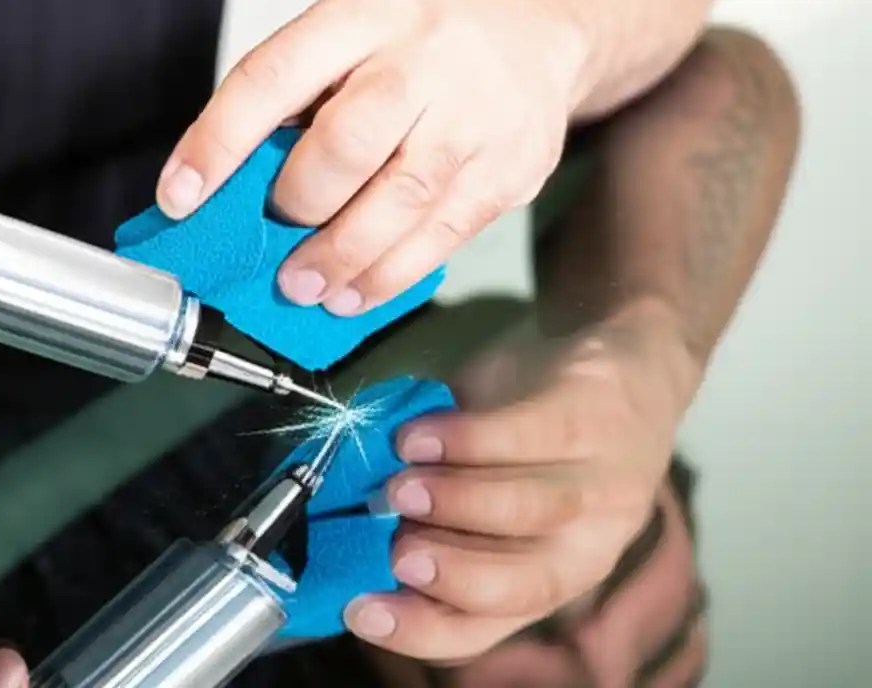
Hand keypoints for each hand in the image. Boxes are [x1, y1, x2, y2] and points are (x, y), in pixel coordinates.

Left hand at [158, 0, 588, 314]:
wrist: (536, 30)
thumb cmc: (423, 43)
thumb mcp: (351, 38)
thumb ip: (296, 103)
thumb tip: (230, 191)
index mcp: (366, 14)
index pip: (274, 76)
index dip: (219, 142)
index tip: (181, 195)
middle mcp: (426, 60)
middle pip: (346, 143)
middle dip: (297, 204)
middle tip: (273, 236)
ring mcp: (477, 117)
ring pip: (400, 201)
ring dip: (339, 257)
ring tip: (302, 285)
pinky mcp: (509, 171)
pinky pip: (441, 237)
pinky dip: (388, 276)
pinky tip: (355, 291)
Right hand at [346, 302, 702, 661]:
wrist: (628, 352)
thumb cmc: (540, 433)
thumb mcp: (488, 482)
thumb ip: (436, 512)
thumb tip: (353, 524)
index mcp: (548, 574)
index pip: (483, 625)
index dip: (418, 629)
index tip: (357, 610)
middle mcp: (586, 542)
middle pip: (526, 583)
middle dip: (454, 575)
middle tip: (395, 554)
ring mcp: (600, 478)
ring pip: (532, 509)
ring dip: (458, 503)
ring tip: (398, 489)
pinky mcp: (593, 413)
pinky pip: (528, 432)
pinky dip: (468, 438)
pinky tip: (419, 434)